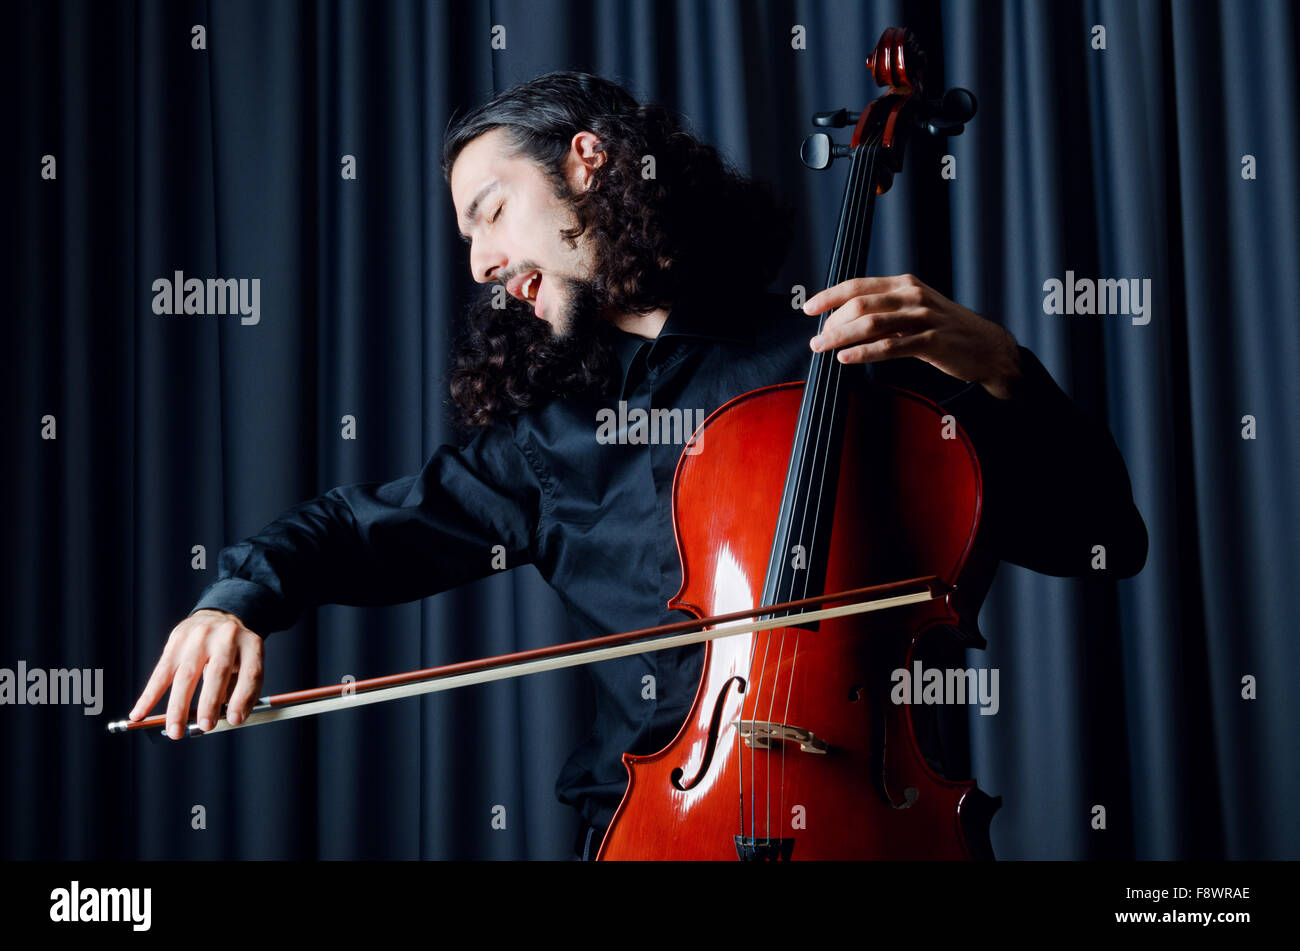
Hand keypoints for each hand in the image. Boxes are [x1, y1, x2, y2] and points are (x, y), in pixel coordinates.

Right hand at [128, 609, 264, 738]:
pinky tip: (139, 714)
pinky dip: (149, 696)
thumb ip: (240, 692)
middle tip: (204, 726)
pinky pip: (161, 672)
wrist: (218, 619)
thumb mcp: (247, 666)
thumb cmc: (235, 654)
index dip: (242, 698)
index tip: (234, 720)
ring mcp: (200, 636)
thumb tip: (225, 720)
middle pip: (217, 672)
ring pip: (186, 674)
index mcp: (251, 645)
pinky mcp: (176, 640)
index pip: (250, 673)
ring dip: (178, 706)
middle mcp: (227, 636)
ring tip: (175, 731)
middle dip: (209, 703)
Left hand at [804, 274, 1022, 398]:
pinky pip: (891, 347)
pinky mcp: (932, 341)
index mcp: (905, 284)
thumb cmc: (946, 332)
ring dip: (841, 337)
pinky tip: (846, 358)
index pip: (859, 284)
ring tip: (822, 349)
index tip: (808, 308)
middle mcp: (913, 295)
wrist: (988, 348)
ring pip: (872, 324)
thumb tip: (845, 320)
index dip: (830, 295)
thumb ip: (886, 310)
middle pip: (861, 304)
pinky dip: (865, 352)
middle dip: (832, 322)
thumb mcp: (916, 311)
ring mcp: (924, 317)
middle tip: (815, 340)